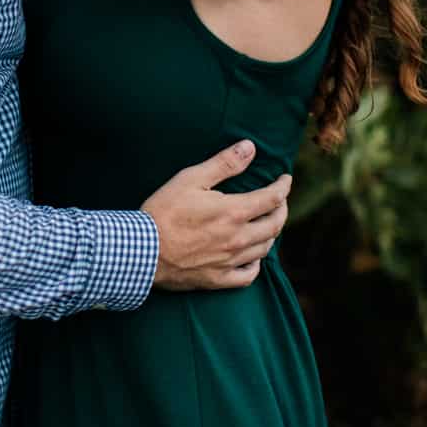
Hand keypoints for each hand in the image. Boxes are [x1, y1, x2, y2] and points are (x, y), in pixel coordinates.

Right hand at [141, 142, 290, 290]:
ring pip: (265, 249)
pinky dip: (256, 265)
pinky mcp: (218, 279)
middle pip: (274, 224)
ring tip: (268, 223)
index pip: (272, 198)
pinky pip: (248, 276)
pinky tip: (253, 257)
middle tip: (280, 200)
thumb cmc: (163, 212)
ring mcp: (229, 261)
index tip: (285, 179)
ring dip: (272, 233)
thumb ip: (224, 164)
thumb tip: (250, 147)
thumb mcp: (191, 179)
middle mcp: (238, 239)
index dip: (283, 186)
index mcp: (234, 212)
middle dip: (282, 209)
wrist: (141, 251)